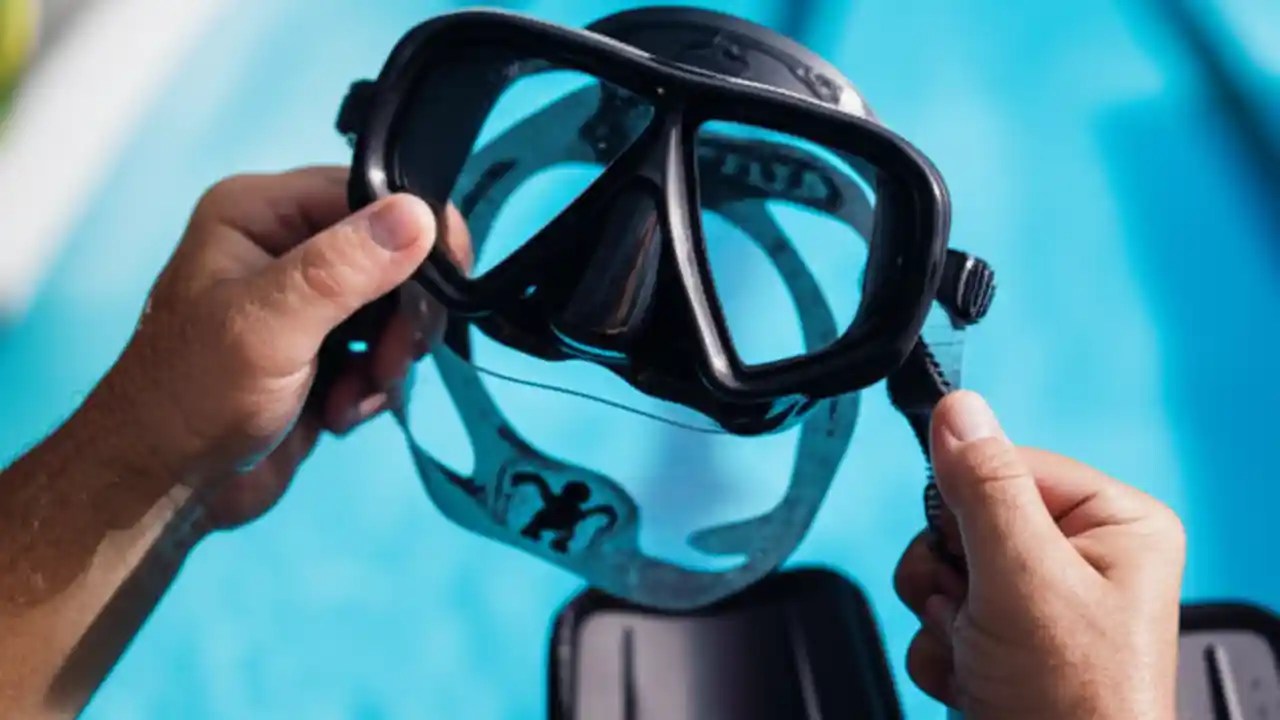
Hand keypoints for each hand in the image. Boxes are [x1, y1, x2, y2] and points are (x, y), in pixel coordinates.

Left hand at [77, 167, 469, 528]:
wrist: (166, 488)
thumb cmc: (195, 397)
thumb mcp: (270, 325)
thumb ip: (343, 269)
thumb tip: (419, 214)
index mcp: (260, 214)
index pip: (366, 191)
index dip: (418, 230)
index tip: (451, 278)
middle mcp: (285, 247)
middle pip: (392, 253)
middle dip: (403, 313)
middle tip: (391, 358)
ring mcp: (307, 303)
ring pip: (396, 308)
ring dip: (390, 357)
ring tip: (354, 394)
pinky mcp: (324, 352)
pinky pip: (384, 351)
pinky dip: (376, 384)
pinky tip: (341, 411)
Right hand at [894, 391, 1185, 719]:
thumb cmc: (1073, 702)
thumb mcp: (1022, 576)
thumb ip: (983, 488)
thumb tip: (957, 407)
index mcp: (1114, 523)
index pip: (1008, 464)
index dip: (969, 506)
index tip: (970, 551)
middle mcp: (1082, 556)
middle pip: (966, 517)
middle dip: (948, 570)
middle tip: (971, 608)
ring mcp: (1041, 603)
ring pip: (944, 568)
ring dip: (940, 614)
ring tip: (974, 649)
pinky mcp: (1008, 641)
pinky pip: (943, 615)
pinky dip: (942, 649)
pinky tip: (972, 675)